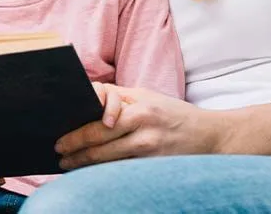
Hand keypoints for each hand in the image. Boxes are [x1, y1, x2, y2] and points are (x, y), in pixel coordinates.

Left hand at [56, 87, 224, 169]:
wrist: (211, 135)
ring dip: (85, 164)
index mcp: (138, 108)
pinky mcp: (155, 167)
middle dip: (75, 150)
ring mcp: (150, 150)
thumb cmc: (173, 113)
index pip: (98, 120)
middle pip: (99, 142)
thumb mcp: (147, 96)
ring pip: (108, 160)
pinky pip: (123, 171)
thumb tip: (88, 98)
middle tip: (59, 154)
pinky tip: (93, 173)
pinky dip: (105, 172)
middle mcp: (143, 128)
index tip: (61, 138)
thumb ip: (118, 97)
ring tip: (69, 165)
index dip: (76, 132)